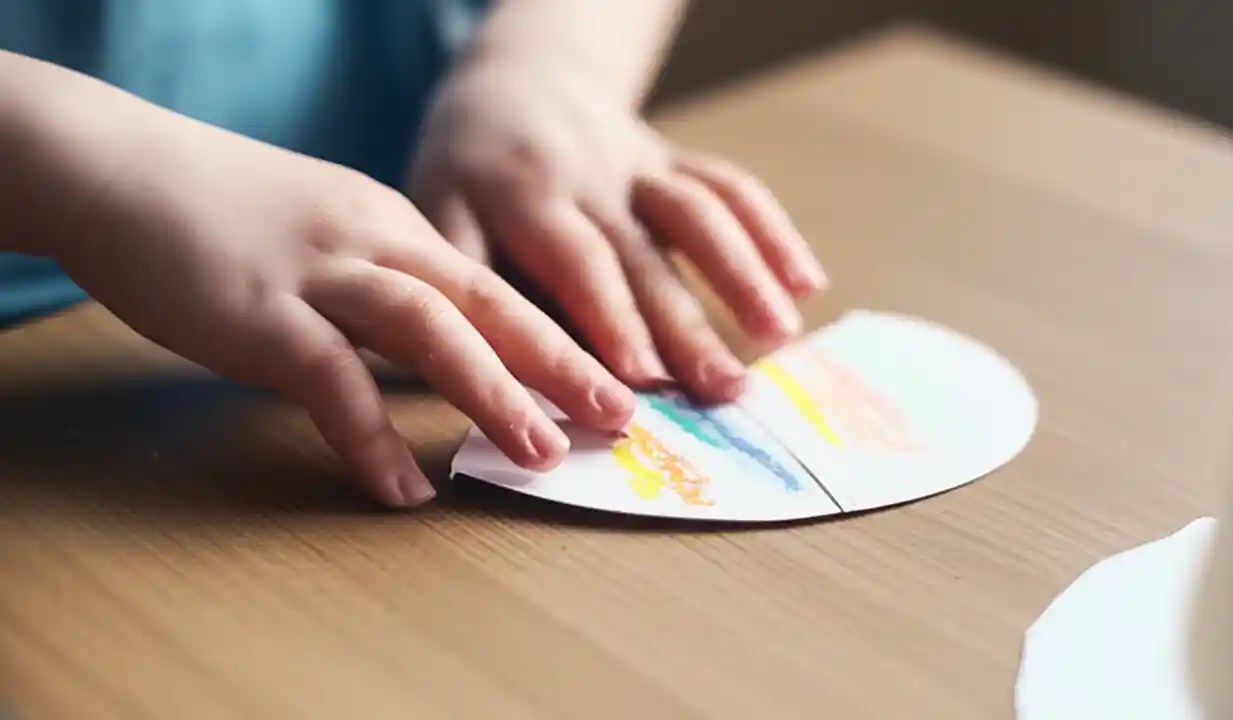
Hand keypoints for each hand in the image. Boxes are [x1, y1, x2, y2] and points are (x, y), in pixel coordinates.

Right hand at [52, 105, 634, 506]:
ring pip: (429, 328)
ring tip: (541, 454)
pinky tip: (404, 489)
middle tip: (619, 417)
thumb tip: (438, 353)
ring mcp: (317, 274)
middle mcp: (373, 242)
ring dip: (492, 394)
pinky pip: (330, 380)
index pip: (497, 287)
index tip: (614, 381)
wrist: (118, 170)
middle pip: (489, 302)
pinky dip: (371, 439)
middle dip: (561, 364)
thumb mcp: (328, 234)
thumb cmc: (225, 214)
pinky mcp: (258, 313)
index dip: (560, 338)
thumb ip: (384, 287)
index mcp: (396, 227)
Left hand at [409, 58, 826, 403]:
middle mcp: (591, 179)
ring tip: (783, 337)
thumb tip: (483, 367)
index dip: (610, 321)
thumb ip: (466, 281)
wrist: (514, 83)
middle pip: (647, 254)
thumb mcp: (438, 213)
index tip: (641, 382)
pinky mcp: (675, 161)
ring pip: (700, 215)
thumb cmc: (467, 173)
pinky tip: (808, 284)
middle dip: (688, 323)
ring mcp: (640, 165)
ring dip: (745, 275)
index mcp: (525, 197)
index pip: (576, 263)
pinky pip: (730, 186)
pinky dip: (771, 232)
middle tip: (723, 388)